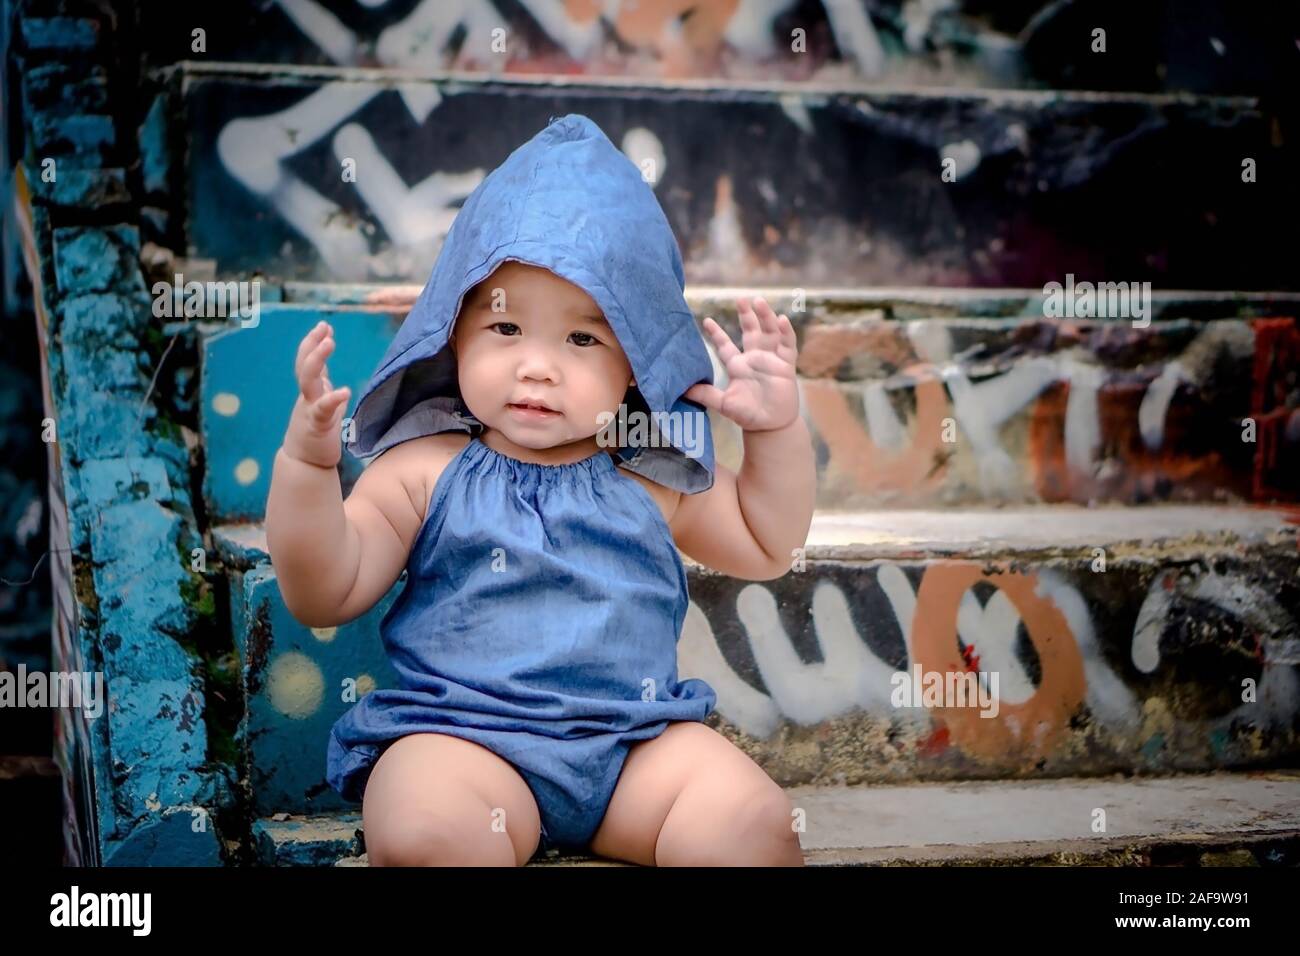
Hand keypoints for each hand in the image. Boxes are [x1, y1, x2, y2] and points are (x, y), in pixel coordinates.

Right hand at [282, 320, 350, 467]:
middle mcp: (307, 396)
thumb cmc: (314, 432)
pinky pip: (323, 410)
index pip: (308, 360)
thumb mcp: (320, 403)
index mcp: (310, 390)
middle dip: (312, 345)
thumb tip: (327, 372)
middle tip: (324, 326)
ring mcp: (309, 409)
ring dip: (317, 360)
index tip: (324, 326)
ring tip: (329, 343)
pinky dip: (332, 399)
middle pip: (304, 365)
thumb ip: (322, 388)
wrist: (304, 462)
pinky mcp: (317, 425)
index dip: (314, 342)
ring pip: (308, 380)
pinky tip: (344, 391)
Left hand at [685, 296, 798, 431]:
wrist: (770, 426)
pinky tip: (782, 320)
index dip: (717, 333)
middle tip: (741, 299)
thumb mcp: (723, 403)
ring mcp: (771, 360)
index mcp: (738, 366)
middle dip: (746, 315)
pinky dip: (786, 332)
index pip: (726, 346)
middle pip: (750, 331)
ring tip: (759, 301)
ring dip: (765, 317)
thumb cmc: (747, 415)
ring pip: (769, 332)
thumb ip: (705, 394)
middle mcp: (754, 359)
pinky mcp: (786, 365)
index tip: (705, 320)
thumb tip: (681, 390)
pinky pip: (787, 345)